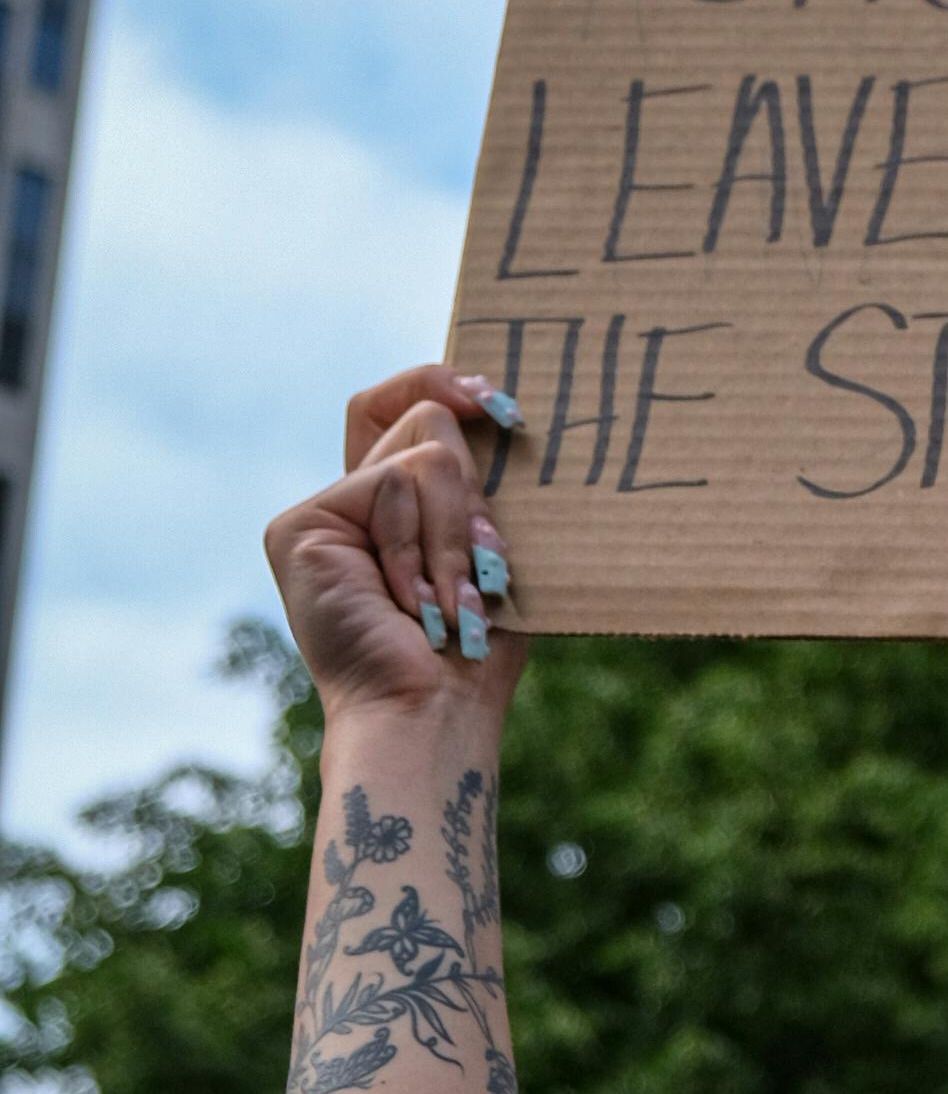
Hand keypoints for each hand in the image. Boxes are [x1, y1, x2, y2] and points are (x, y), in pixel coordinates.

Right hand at [264, 370, 522, 725]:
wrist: (432, 710)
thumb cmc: (474, 652)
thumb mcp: (488, 554)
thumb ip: (478, 488)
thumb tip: (500, 417)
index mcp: (394, 505)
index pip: (403, 405)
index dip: (441, 383)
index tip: (502, 408)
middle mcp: (351, 502)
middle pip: (426, 422)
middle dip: (474, 499)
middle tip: (481, 572)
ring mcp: (320, 513)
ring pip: (425, 455)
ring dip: (457, 537)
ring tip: (449, 606)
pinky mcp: (299, 525)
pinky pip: (392, 484)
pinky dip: (423, 546)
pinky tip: (414, 604)